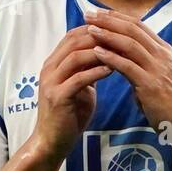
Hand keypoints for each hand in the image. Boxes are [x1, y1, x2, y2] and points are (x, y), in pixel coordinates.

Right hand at [30, 25, 111, 160]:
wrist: (52, 141)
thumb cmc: (68, 114)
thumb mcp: (79, 86)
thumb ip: (87, 69)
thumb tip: (105, 53)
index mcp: (53, 63)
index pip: (73, 35)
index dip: (95, 28)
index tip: (116, 29)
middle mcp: (49, 68)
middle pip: (74, 41)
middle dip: (99, 36)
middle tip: (122, 36)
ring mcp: (51, 82)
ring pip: (75, 57)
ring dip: (99, 52)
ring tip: (119, 51)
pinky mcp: (57, 97)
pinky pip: (79, 79)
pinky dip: (96, 72)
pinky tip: (112, 70)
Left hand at [85, 8, 171, 137]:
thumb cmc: (167, 101)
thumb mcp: (156, 75)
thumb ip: (142, 62)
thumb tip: (122, 53)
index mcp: (163, 50)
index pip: (138, 25)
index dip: (117, 17)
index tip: (98, 12)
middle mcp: (162, 55)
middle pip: (133, 29)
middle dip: (109, 20)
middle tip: (89, 14)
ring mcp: (157, 69)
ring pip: (130, 44)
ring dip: (108, 35)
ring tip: (89, 29)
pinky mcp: (150, 84)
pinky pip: (128, 66)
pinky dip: (111, 57)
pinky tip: (96, 52)